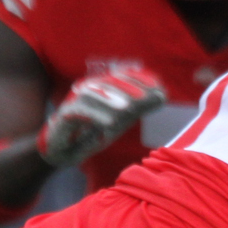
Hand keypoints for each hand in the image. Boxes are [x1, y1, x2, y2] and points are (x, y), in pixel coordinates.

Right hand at [37, 68, 166, 167]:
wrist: (64, 149)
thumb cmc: (94, 130)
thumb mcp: (122, 119)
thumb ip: (140, 107)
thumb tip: (163, 94)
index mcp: (103, 88)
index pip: (121, 78)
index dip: (140, 80)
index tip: (159, 88)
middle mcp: (89, 90)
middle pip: (108, 82)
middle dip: (129, 88)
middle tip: (147, 97)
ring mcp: (76, 101)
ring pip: (92, 94)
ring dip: (110, 99)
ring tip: (127, 108)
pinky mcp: (65, 116)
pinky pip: (79, 113)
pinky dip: (95, 116)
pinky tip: (109, 123)